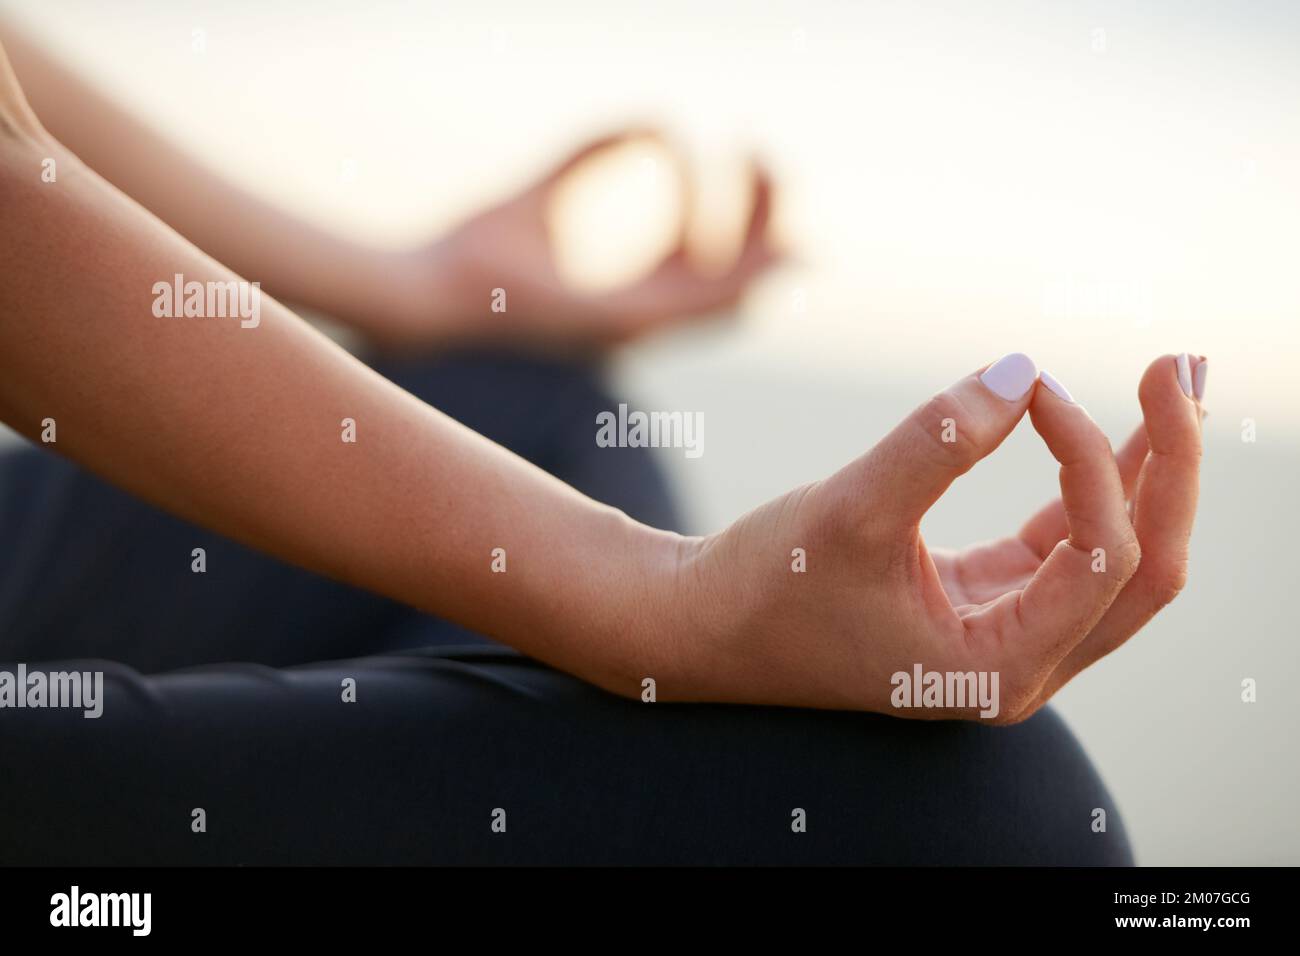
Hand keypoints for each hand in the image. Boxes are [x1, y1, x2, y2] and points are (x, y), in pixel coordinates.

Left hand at [377, 129, 779, 349]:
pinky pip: (700, 299)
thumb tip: (654, 119)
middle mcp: (639, 321)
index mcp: (625, 298)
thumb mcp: (549, 191)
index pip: (690, 250)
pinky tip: (746, 224)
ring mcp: (635, 330)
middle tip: (763, 154)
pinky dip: (730, 261)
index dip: (698, 190)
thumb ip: (596, 154)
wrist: (432, 289)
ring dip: (756, 233)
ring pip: (728, 292)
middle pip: (726, 276)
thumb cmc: (478, 254)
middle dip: (756, 217)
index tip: (682, 136)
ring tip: (763, 165)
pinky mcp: (623, 327)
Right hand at [661, 353, 1203, 721]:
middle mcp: (1020, 662)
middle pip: (1144, 568)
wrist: (705, 624)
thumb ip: (935, 443)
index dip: (1092, 461)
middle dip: (1170, 466)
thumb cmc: (765, 585)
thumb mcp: (846, 511)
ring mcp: (1008, 632)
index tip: (1032, 389)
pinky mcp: (986, 598)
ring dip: (1147, 469)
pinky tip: (1109, 425)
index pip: (1101, 559)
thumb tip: (1022, 369)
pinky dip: (1090, 481)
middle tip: (1178, 366)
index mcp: (998, 667)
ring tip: (1172, 380)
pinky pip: (1066, 541)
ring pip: (1115, 554)